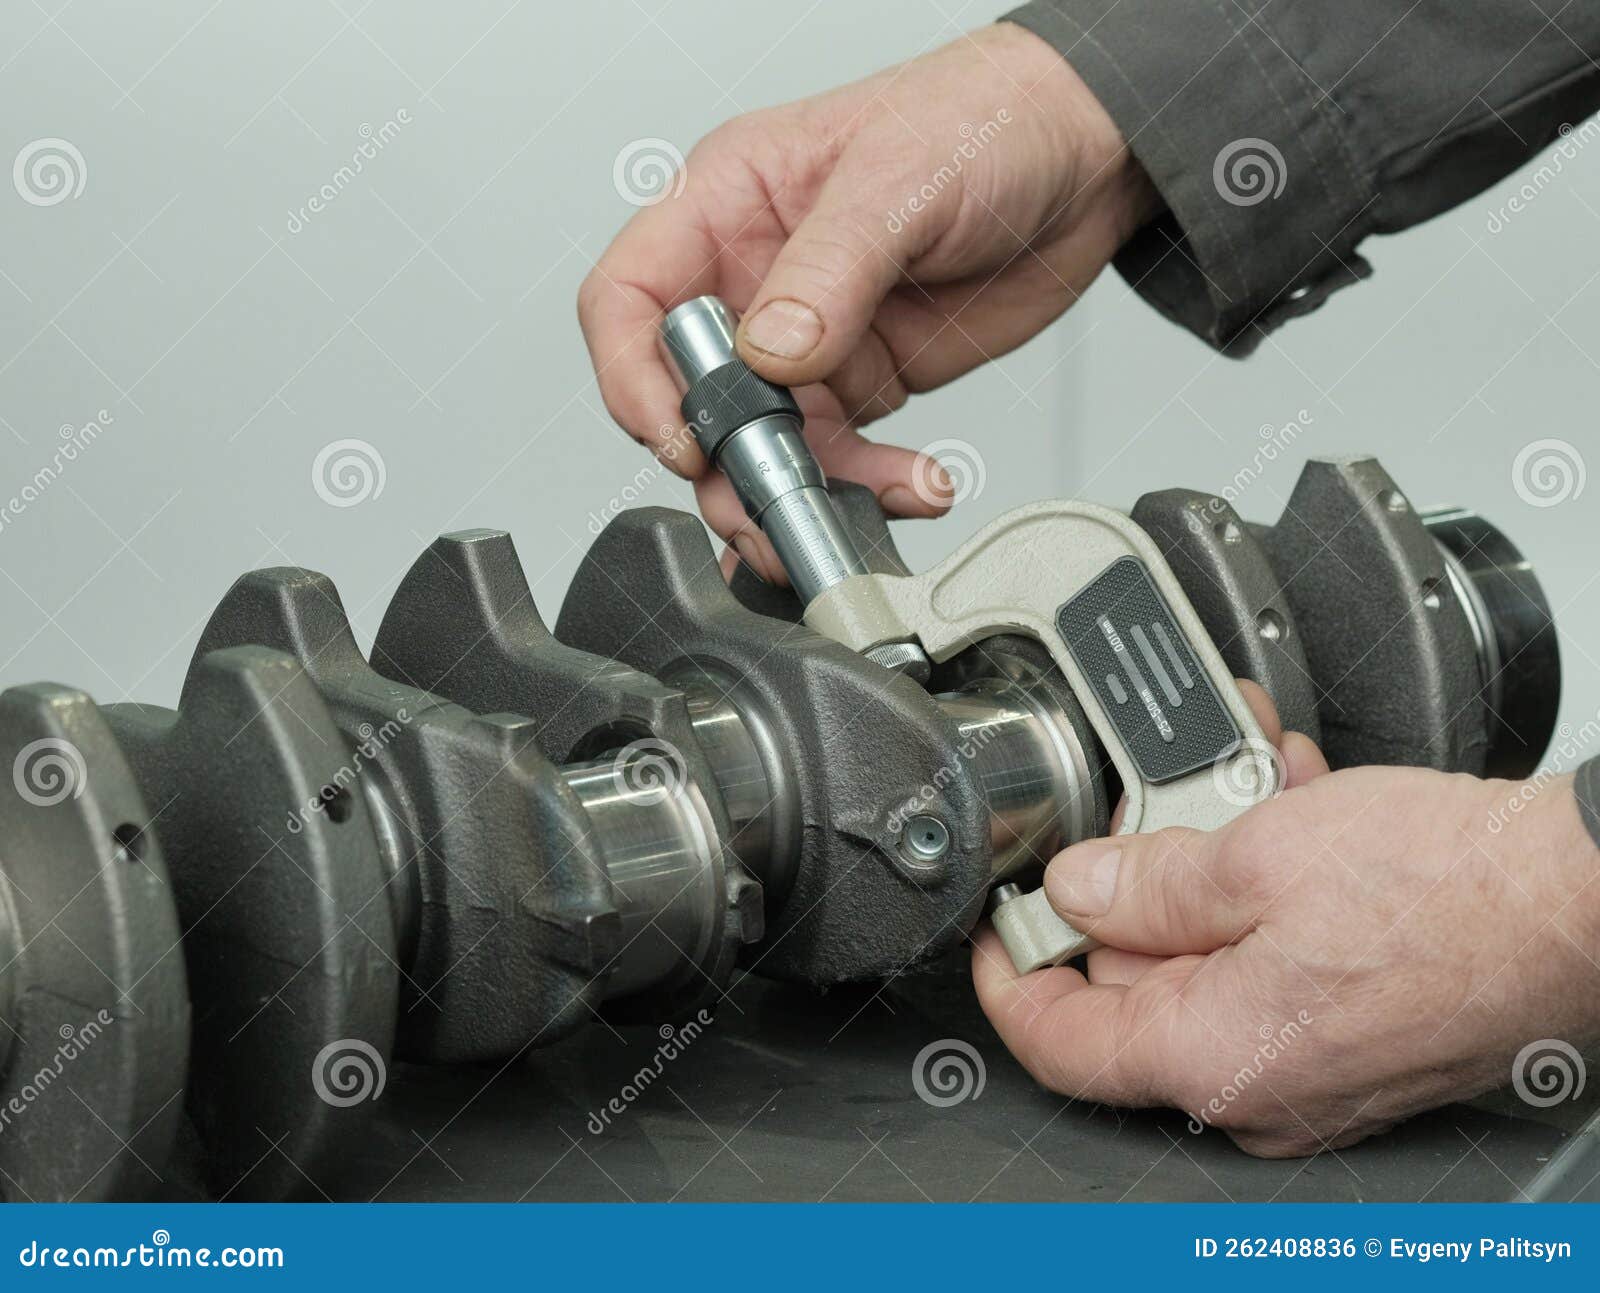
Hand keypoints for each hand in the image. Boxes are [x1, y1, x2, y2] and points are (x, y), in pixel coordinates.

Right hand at [578, 23, 1157, 580]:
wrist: (1088, 155)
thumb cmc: (986, 119)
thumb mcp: (901, 178)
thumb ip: (829, 270)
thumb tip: (769, 355)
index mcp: (726, 203)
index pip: (629, 300)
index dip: (635, 379)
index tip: (684, 438)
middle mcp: (752, 277)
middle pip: (689, 396)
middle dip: (723, 465)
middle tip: (771, 506)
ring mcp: (805, 339)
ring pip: (759, 445)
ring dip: (796, 494)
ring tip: (853, 511)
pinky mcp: (860, 381)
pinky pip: (836, 459)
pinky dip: (865, 489)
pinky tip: (913, 487)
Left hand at [973, 686, 1599, 1155]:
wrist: (1582, 899)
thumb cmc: (1454, 892)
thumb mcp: (1260, 858)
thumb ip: (1145, 884)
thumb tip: (1079, 892)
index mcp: (1212, 1055)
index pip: (1061, 1042)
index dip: (1010, 978)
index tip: (998, 926)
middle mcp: (1258, 1085)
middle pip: (1135, 988)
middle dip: (1136, 890)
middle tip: (1151, 812)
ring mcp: (1311, 1067)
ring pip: (1209, 962)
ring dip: (1212, 872)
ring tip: (1246, 794)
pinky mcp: (1354, 1036)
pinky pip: (1273, 964)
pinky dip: (1269, 893)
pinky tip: (1294, 818)